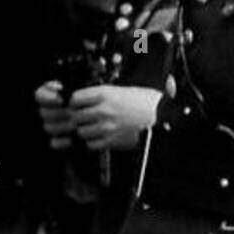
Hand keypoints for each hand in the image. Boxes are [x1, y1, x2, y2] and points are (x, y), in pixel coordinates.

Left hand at [37, 82, 159, 152]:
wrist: (159, 113)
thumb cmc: (141, 100)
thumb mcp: (118, 89)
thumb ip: (99, 95)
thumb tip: (82, 101)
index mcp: (103, 94)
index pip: (75, 99)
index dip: (74, 102)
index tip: (76, 104)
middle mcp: (103, 110)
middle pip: (76, 116)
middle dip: (78, 117)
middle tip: (83, 117)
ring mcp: (107, 126)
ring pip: (82, 131)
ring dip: (84, 130)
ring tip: (92, 127)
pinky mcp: (112, 140)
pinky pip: (92, 144)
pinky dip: (92, 141)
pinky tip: (99, 136)